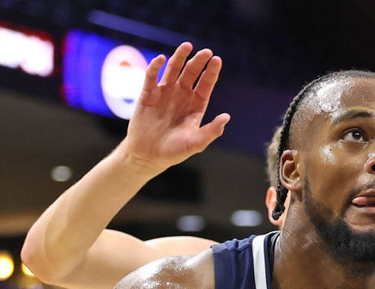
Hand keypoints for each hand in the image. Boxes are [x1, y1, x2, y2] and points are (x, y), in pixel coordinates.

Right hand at [123, 43, 229, 170]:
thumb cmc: (173, 151)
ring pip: (173, 69)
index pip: (205, 84)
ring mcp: (165, 92)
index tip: (217, 60)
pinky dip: (156, 66)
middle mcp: (181, 95)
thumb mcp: (195, 143)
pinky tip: (161, 59)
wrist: (147, 156)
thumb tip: (226, 117)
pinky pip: (151, 76)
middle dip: (198, 61)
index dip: (211, 72)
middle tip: (206, 52)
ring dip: (180, 57)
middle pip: (191, 73)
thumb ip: (211, 131)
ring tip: (187, 46)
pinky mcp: (148, 94)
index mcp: (195, 105)